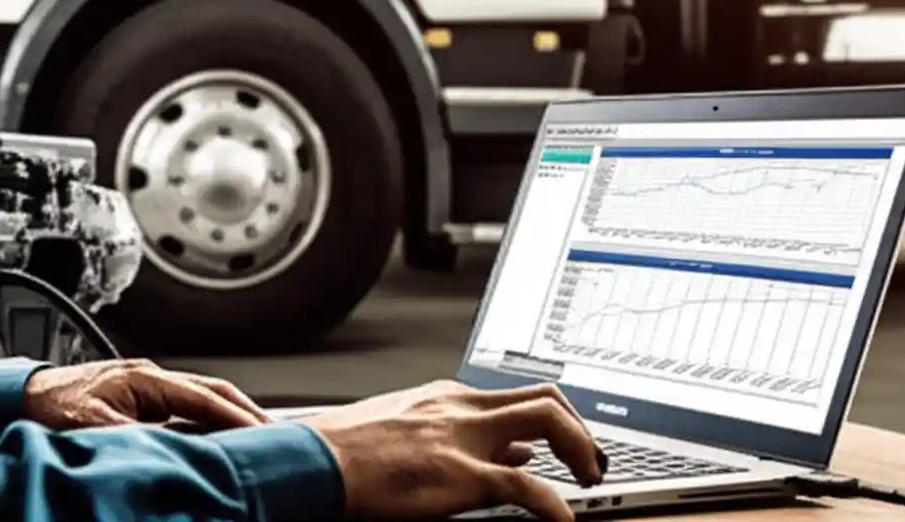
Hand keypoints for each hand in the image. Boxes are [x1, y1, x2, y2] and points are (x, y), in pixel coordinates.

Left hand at [23, 359, 270, 431]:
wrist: (20, 395)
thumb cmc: (50, 407)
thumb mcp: (93, 426)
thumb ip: (135, 435)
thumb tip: (172, 448)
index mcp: (145, 378)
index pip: (203, 397)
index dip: (234, 416)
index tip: (261, 432)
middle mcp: (151, 377)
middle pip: (212, 390)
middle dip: (245, 410)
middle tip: (275, 432)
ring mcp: (148, 386)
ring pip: (202, 397)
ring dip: (230, 414)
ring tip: (256, 434)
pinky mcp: (141, 399)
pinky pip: (185, 407)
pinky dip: (208, 419)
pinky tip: (218, 436)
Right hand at [300, 380, 605, 521]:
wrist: (313, 462)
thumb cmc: (346, 452)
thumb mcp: (405, 430)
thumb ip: (451, 435)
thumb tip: (495, 449)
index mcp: (447, 399)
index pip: (516, 395)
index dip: (553, 420)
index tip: (566, 444)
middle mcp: (462, 408)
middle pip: (545, 395)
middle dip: (580, 427)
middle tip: (591, 461)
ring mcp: (463, 438)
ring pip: (547, 420)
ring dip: (581, 450)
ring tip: (590, 481)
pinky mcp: (459, 475)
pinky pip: (526, 485)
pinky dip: (555, 505)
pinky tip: (564, 521)